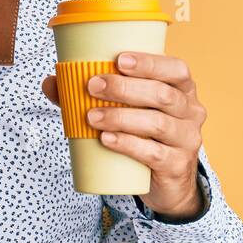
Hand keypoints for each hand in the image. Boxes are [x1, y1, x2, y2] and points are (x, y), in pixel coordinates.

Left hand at [42, 51, 206, 216]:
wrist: (167, 182)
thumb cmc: (144, 134)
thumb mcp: (125, 110)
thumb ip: (89, 95)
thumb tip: (51, 81)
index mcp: (182, 89)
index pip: (176, 69)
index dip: (150, 62)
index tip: (119, 60)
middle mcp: (191, 112)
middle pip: (163, 94)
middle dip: (125, 88)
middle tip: (92, 86)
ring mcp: (187, 140)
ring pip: (157, 123)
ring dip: (121, 117)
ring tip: (92, 116)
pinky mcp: (177, 165)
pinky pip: (154, 153)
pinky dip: (128, 144)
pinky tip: (107, 140)